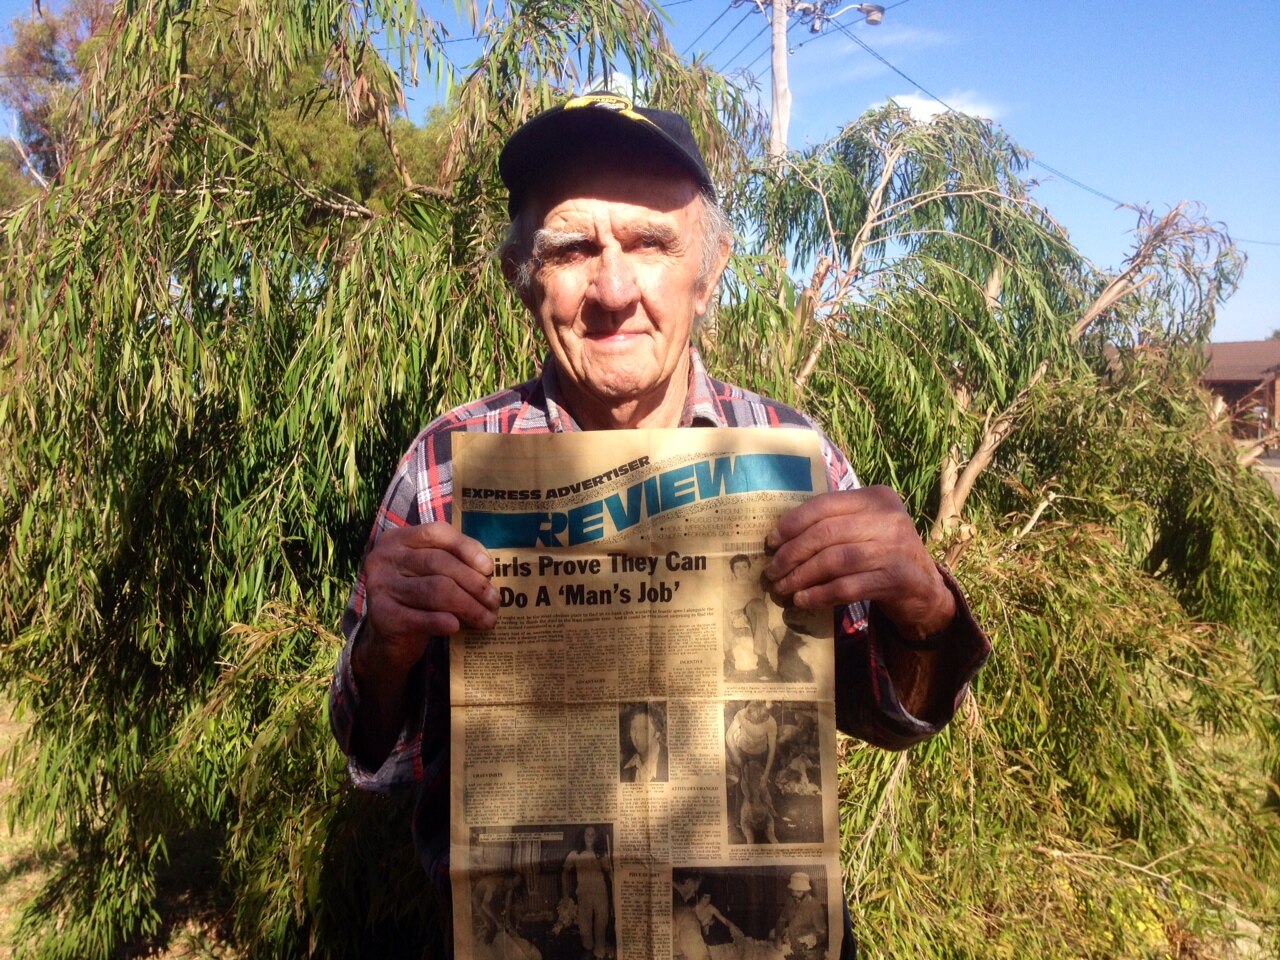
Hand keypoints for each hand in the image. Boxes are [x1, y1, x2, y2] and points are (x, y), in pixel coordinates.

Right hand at [357, 522, 498, 679]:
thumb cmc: (415, 600)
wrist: (386, 640)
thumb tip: (488, 571)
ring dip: (468, 606)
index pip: (436, 532)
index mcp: (397, 540)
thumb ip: (451, 563)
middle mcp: (384, 558)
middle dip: (473, 583)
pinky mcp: (383, 616)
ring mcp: (381, 586)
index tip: (489, 568)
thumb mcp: (428, 574)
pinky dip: (443, 621)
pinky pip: (422, 617)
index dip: (466, 548)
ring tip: (487, 619)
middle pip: (438, 562)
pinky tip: (457, 627)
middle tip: (494, 601)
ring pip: (435, 590)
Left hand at [764, 487, 954, 642]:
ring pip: (834, 560)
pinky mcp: (897, 579)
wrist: (925, 588)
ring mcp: (895, 548)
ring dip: (801, 576)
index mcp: (876, 497)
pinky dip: (820, 594)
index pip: (824, 505)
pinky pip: (847, 587)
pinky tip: (804, 601)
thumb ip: (834, 524)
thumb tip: (779, 538)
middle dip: (792, 554)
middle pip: (825, 533)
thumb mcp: (864, 528)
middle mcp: (888, 518)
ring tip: (783, 588)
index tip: (771, 543)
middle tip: (772, 571)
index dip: (792, 524)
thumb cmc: (882, 554)